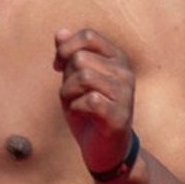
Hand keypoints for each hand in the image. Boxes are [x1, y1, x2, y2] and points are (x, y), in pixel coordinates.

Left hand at [54, 27, 134, 173]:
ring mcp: (125, 93)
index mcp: (116, 58)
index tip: (59, 65)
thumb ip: (69, 55)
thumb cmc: (88, 112)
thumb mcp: (73, 80)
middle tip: (72, 95)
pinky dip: (76, 108)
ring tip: (76, 105)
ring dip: (69, 93)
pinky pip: (89, 100)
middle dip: (66, 78)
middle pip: (80, 58)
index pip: (89, 35)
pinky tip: (82, 116)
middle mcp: (125, 72)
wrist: (105, 149)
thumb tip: (60, 33)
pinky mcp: (120, 115)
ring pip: (84, 77)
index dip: (67, 48)